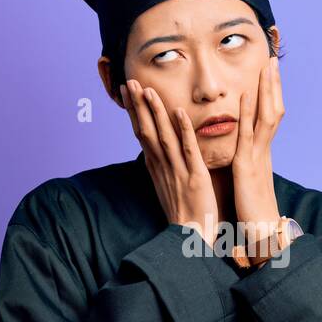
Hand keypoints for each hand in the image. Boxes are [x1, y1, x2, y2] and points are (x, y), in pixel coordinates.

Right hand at [121, 80, 219, 247]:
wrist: (189, 239)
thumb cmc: (183, 215)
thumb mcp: (168, 187)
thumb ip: (163, 168)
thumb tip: (155, 154)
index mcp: (156, 168)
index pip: (142, 134)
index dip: (134, 112)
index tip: (127, 93)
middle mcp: (162, 167)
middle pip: (147, 131)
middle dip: (137, 106)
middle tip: (129, 82)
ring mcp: (177, 172)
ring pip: (163, 136)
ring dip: (155, 112)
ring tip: (147, 90)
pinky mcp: (194, 177)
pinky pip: (187, 150)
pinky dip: (182, 131)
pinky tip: (179, 112)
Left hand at [232, 55, 283, 259]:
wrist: (259, 234)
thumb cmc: (252, 212)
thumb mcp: (247, 182)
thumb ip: (246, 165)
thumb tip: (244, 156)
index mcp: (261, 153)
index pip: (268, 117)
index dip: (270, 94)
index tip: (269, 73)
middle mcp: (263, 151)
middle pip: (273, 109)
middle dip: (273, 84)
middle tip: (272, 58)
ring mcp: (258, 156)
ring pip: (267, 116)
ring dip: (268, 89)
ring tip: (267, 65)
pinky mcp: (247, 166)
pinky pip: (249, 134)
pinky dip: (250, 111)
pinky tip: (248, 93)